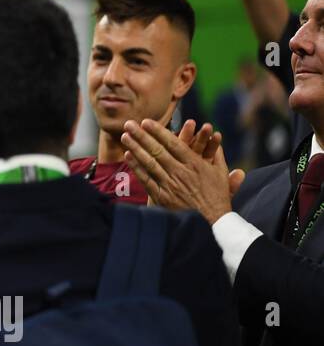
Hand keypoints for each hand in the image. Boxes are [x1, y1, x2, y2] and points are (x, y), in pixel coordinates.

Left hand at [120, 119, 244, 223]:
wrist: (212, 224)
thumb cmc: (217, 198)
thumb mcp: (221, 175)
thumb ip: (217, 156)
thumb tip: (217, 140)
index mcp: (195, 164)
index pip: (174, 144)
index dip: (158, 132)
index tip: (146, 122)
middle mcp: (181, 172)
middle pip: (157, 150)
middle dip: (141, 135)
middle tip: (129, 124)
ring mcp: (170, 184)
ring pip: (149, 163)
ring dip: (135, 148)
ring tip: (125, 136)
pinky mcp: (162, 196)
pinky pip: (146, 179)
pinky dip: (137, 167)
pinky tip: (128, 156)